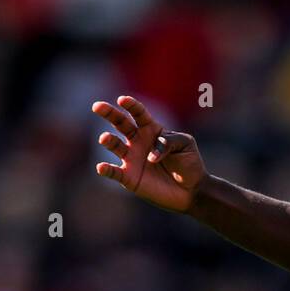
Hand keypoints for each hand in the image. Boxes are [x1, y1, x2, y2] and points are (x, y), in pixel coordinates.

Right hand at [91, 95, 206, 214]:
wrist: (192, 190)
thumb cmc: (189, 163)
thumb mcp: (185, 144)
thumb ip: (170, 141)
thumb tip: (151, 154)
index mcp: (150, 129)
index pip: (138, 113)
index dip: (130, 105)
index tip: (123, 99)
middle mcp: (137, 141)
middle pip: (119, 123)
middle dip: (108, 113)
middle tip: (97, 107)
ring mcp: (131, 158)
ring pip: (115, 145)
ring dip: (109, 141)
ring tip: (105, 139)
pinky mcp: (129, 177)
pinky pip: (114, 172)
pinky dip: (106, 170)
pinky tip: (101, 167)